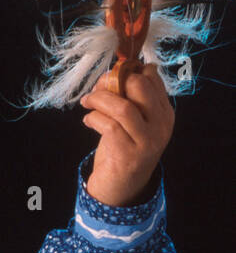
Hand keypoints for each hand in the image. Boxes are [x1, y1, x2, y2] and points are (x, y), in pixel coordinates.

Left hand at [78, 63, 173, 206]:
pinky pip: (109, 127)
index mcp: (164, 112)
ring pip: (123, 107)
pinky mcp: (129, 155)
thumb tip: (121, 67)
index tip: (110, 77)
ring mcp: (147, 141)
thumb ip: (130, 97)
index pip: (151, 79)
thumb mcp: (132, 120)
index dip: (127, 71)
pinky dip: (93, 118)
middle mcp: (161, 125)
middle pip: (140, 87)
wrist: (122, 185)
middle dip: (113, 80)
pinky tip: (88, 120)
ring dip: (99, 99)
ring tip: (87, 102)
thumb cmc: (123, 145)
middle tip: (97, 87)